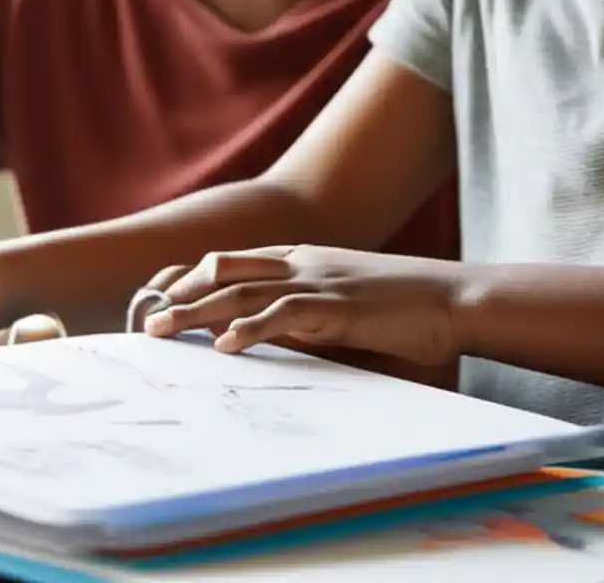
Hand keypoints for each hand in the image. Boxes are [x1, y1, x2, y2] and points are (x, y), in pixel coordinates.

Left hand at [141, 245, 469, 365]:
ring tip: (162, 330)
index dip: (192, 279)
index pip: (233, 261)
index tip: (161, 299)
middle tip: (147, 320)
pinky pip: (283, 314)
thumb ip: (303, 313)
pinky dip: (249, 328)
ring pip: (240, 289)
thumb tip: (268, 335)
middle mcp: (302, 262)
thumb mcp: (343, 303)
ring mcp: (318, 281)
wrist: (456, 298)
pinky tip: (223, 346)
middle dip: (181, 294)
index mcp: (303, 258)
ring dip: (196, 312)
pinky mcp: (337, 306)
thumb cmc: (405, 306)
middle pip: (223, 270)